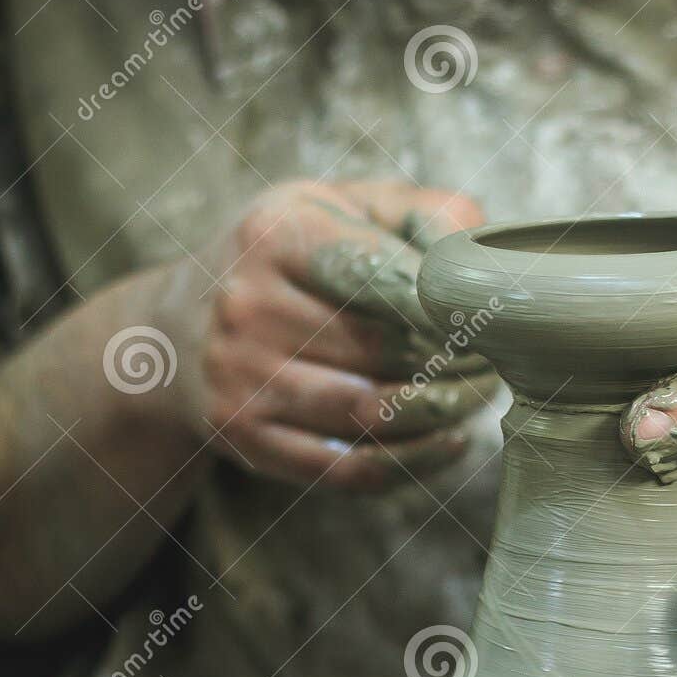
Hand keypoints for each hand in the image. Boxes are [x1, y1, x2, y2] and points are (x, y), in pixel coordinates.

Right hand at [160, 179, 495, 488]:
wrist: (175, 332)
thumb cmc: (289, 262)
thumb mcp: (340, 208)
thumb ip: (422, 214)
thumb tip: (485, 258)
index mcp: (278, 235)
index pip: (377, 272)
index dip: (444, 302)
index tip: (490, 317)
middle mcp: (249, 305)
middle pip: (385, 349)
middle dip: (459, 360)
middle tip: (501, 360)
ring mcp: (242, 378)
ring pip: (374, 413)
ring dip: (446, 411)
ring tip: (482, 394)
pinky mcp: (247, 438)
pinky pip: (350, 468)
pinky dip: (415, 462)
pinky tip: (452, 441)